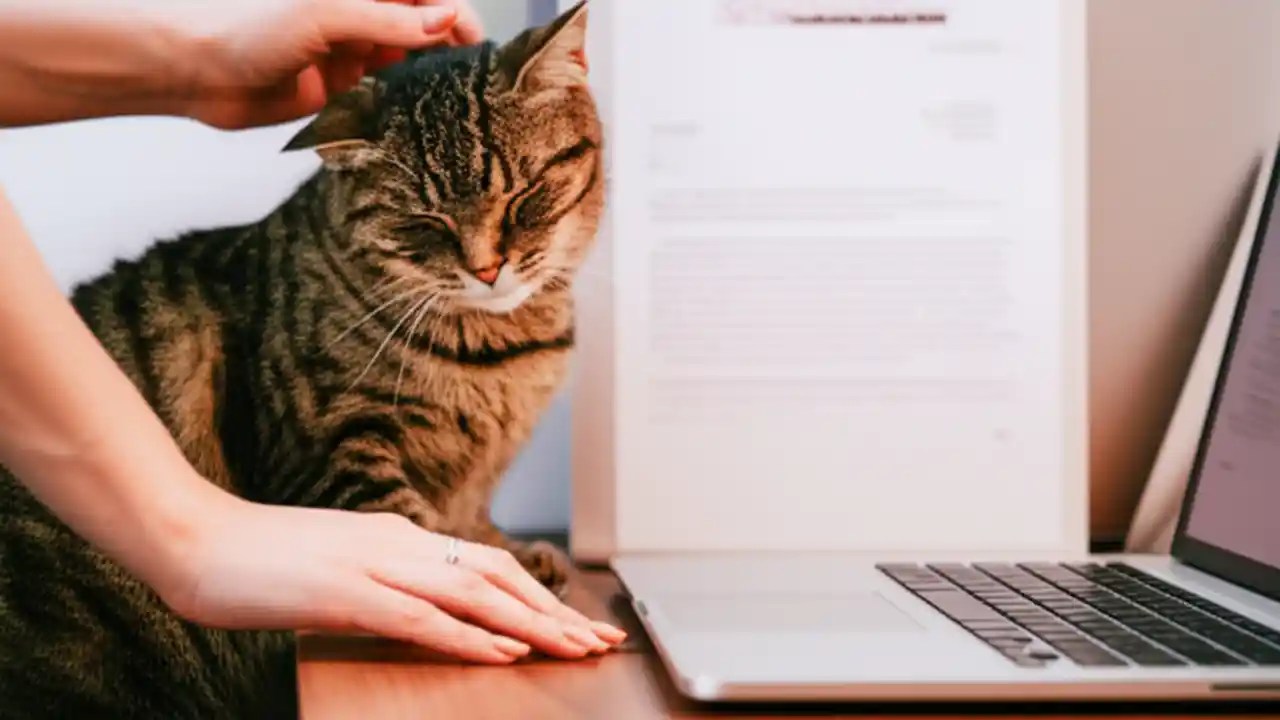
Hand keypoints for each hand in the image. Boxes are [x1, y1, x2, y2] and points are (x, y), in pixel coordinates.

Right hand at [159, 494, 625, 662]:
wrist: (192, 537)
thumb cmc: (258, 559)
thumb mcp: (335, 568)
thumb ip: (383, 583)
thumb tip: (423, 609)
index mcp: (397, 538)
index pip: (487, 565)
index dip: (538, 595)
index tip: (576, 623)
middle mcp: (398, 544)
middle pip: (497, 576)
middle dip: (555, 611)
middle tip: (599, 640)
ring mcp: (373, 565)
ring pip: (473, 593)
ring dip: (531, 623)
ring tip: (573, 648)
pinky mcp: (344, 591)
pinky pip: (420, 617)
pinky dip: (468, 635)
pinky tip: (503, 651)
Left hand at [178, 0, 485, 129]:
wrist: (198, 74)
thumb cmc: (247, 29)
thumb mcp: (327, 15)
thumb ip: (389, 20)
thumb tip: (446, 20)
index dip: (452, 13)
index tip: (474, 39)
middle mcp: (359, 15)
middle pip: (420, 27)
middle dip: (446, 46)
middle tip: (470, 75)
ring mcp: (351, 51)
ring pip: (406, 62)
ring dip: (427, 78)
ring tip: (448, 98)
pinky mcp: (341, 89)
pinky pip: (384, 95)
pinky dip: (401, 103)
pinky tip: (416, 113)